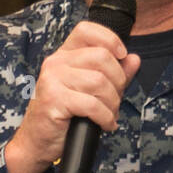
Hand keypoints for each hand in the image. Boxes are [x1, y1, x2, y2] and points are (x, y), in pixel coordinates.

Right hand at [5, 21, 140, 172]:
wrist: (38, 142)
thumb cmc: (65, 116)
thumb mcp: (92, 91)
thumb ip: (113, 74)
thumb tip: (134, 59)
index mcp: (64, 55)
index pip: (87, 30)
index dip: (110, 39)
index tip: (122, 56)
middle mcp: (56, 62)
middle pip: (102, 57)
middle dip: (118, 81)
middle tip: (115, 99)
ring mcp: (52, 79)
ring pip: (99, 81)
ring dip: (112, 103)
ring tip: (108, 114)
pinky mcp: (54, 99)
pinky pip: (92, 104)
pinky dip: (105, 117)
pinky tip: (105, 124)